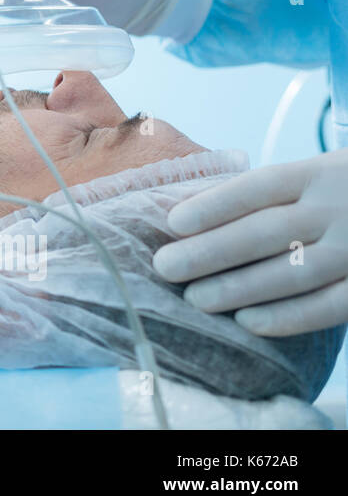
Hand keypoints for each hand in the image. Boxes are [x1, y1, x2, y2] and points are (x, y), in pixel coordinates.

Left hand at [153, 151, 347, 335]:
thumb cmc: (342, 192)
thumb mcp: (315, 176)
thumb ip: (264, 194)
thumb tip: (183, 212)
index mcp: (319, 172)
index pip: (260, 187)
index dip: (215, 205)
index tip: (172, 223)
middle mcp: (340, 207)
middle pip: (267, 231)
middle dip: (211, 252)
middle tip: (166, 268)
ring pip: (294, 272)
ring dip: (240, 288)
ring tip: (196, 299)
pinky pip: (330, 306)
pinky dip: (289, 317)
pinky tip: (249, 323)